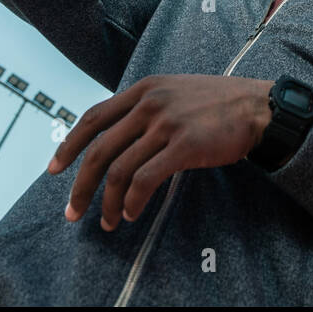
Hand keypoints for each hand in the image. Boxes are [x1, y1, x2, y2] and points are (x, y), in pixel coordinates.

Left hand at [48, 74, 275, 229]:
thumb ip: (146, 107)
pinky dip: (132, 201)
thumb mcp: (175, 91)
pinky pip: (145, 180)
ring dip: (107, 202)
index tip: (54, 169)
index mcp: (144, 89)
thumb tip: (118, 137)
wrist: (258, 107)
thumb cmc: (219, 104)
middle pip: (99, 149)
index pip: (93, 118)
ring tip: (106, 222)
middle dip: (80, 185)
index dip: (69, 145)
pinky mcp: (184, 146)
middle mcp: (150, 104)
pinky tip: (131, 213)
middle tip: (72, 211)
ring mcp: (166, 124)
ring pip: (118, 169)